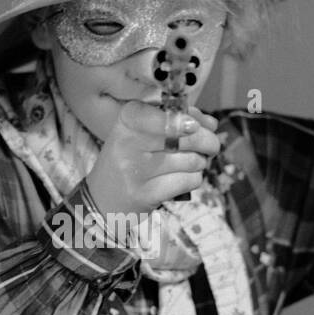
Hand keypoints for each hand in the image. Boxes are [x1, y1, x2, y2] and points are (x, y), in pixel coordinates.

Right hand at [85, 102, 220, 219]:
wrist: (102, 200)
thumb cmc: (128, 161)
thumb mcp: (140, 134)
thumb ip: (175, 122)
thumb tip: (211, 123)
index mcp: (127, 121)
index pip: (167, 113)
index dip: (189, 118)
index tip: (194, 125)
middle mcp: (128, 143)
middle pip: (188, 136)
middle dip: (208, 141)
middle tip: (210, 146)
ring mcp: (135, 170)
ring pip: (192, 160)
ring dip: (200, 162)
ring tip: (190, 163)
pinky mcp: (145, 194)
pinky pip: (188, 181)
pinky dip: (193, 179)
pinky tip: (182, 178)